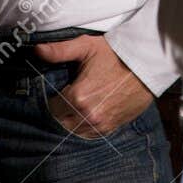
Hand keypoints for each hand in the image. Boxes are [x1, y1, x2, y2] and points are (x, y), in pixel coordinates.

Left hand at [31, 35, 152, 137]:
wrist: (145, 65)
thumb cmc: (114, 54)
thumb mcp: (86, 47)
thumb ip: (60, 51)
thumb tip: (37, 50)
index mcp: (78, 96)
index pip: (51, 108)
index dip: (52, 100)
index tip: (58, 91)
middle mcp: (87, 115)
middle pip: (61, 122)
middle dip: (60, 112)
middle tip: (65, 98)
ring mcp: (100, 124)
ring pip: (74, 131)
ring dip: (71, 121)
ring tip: (76, 106)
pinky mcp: (110, 128)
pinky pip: (89, 134)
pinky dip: (84, 127)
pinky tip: (86, 114)